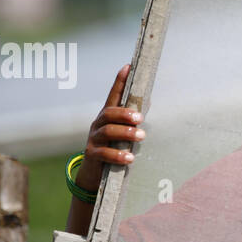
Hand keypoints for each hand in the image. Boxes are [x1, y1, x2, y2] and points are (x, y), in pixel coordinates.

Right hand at [77, 64, 145, 193]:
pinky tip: (129, 158)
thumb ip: (132, 119)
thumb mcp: (122, 132)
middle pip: (109, 113)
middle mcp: (98, 125)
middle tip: (140, 118)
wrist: (94, 174)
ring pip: (108, 132)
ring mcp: (94, 139)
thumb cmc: (113, 148)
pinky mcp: (92, 155)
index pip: (113, 96)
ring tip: (141, 136)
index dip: (119, 82)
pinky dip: (118, 155)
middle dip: (125, 113)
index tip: (128, 67)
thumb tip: (148, 100)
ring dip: (126, 133)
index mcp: (107, 117)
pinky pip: (104, 153)